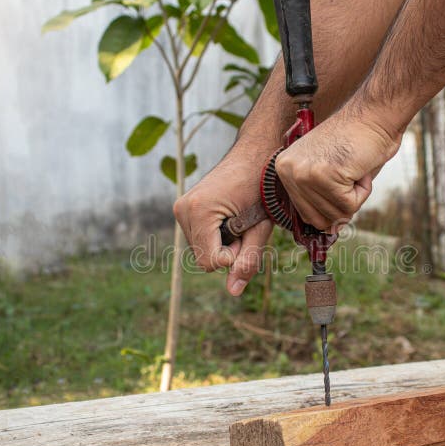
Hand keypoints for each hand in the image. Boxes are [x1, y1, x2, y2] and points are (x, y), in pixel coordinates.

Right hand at [174, 139, 273, 295]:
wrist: (255, 153)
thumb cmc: (263, 186)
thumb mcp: (261, 227)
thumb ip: (247, 260)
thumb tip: (234, 292)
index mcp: (199, 211)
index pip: (209, 262)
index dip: (233, 256)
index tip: (247, 233)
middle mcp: (183, 209)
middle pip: (203, 258)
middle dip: (227, 250)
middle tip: (246, 224)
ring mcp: (181, 207)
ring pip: (200, 250)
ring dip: (221, 243)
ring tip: (238, 219)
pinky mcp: (183, 207)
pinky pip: (198, 238)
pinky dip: (215, 236)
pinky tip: (229, 216)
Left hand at [274, 111, 400, 230]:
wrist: (374, 115)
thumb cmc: (356, 142)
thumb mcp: (327, 172)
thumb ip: (322, 202)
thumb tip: (327, 232)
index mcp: (284, 169)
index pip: (305, 214)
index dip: (330, 205)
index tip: (340, 181)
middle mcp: (289, 171)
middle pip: (319, 219)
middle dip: (343, 202)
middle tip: (349, 174)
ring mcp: (304, 173)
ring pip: (336, 214)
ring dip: (355, 195)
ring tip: (353, 167)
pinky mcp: (324, 175)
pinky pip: (350, 205)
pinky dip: (363, 190)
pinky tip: (359, 167)